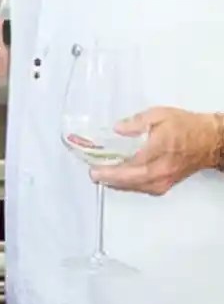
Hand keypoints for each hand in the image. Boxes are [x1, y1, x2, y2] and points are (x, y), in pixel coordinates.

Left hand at [91, 107, 222, 194]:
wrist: (210, 141)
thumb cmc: (187, 127)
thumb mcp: (159, 115)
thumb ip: (135, 122)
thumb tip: (117, 129)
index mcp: (158, 152)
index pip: (129, 166)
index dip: (109, 169)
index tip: (93, 168)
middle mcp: (161, 171)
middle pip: (129, 181)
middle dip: (108, 178)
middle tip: (93, 173)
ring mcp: (164, 180)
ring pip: (134, 187)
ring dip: (116, 183)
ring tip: (101, 175)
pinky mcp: (166, 184)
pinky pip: (142, 188)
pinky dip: (128, 184)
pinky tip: (118, 179)